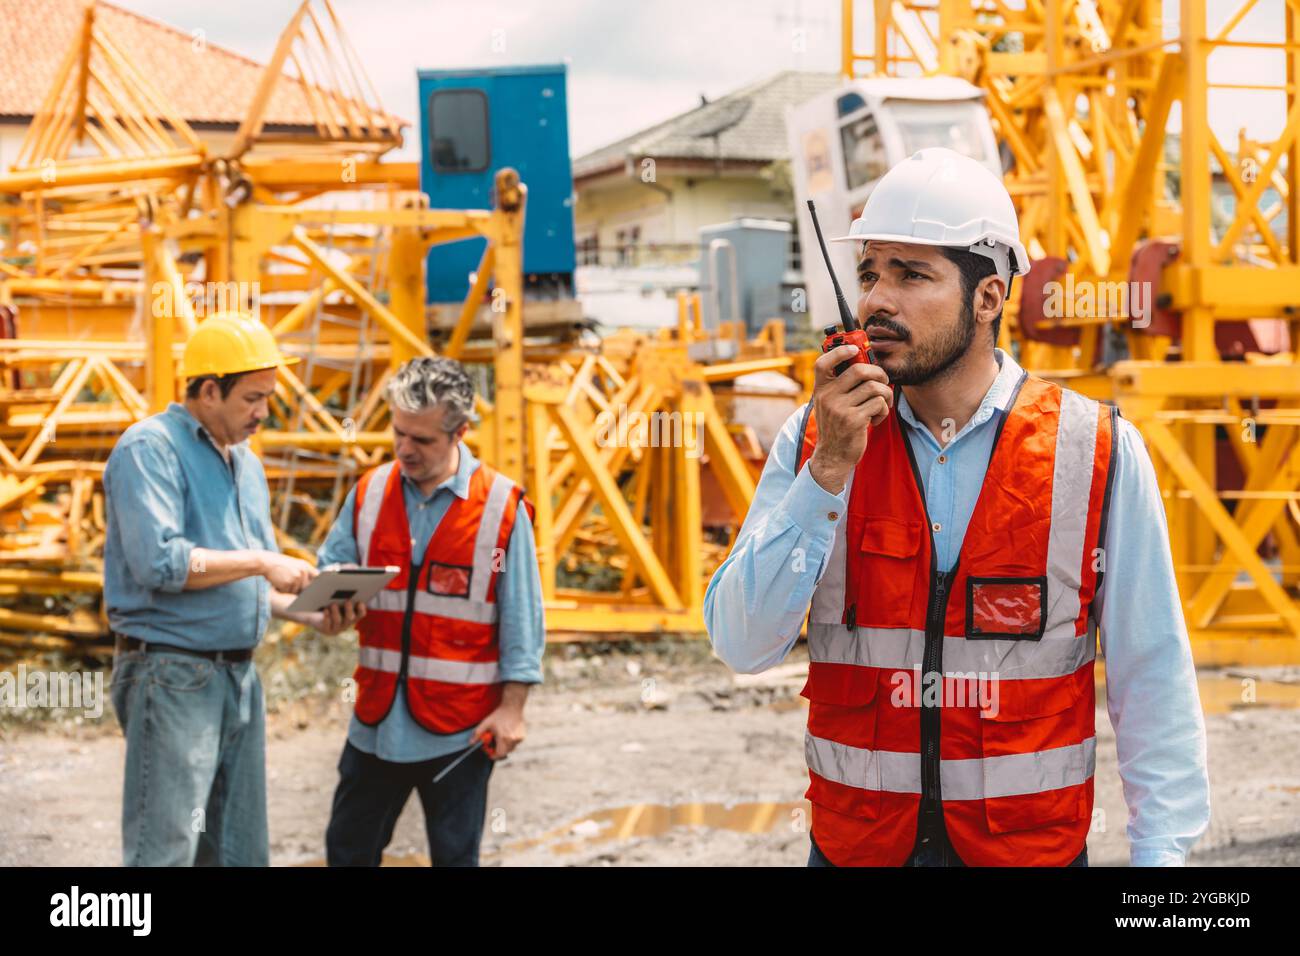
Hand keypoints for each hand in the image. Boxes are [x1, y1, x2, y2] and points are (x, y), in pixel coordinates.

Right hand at [261, 552, 317, 593]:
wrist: (266, 562)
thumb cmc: (279, 565)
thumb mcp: (295, 565)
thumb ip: (304, 573)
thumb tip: (312, 587)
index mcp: (306, 566)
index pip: (317, 578)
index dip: (315, 585)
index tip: (314, 590)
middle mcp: (303, 572)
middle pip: (305, 588)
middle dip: (299, 590)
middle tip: (288, 583)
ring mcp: (296, 578)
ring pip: (295, 591)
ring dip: (289, 590)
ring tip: (282, 580)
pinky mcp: (288, 583)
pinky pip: (287, 592)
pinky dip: (282, 590)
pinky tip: (278, 582)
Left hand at [310, 599, 366, 635]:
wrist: (315, 616)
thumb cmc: (328, 604)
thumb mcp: (337, 600)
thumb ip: (342, 595)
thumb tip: (348, 584)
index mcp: (352, 616)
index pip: (361, 614)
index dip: (361, 609)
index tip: (359, 602)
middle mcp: (346, 623)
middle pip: (350, 618)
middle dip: (349, 609)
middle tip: (347, 601)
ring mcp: (336, 628)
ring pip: (338, 621)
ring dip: (336, 612)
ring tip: (333, 604)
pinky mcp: (326, 630)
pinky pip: (327, 625)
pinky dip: (327, 617)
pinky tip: (325, 610)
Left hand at [472, 705, 524, 758]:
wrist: (512, 707)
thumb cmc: (498, 715)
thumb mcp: (486, 723)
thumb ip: (477, 734)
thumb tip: (471, 743)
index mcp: (503, 738)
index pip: (499, 754)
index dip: (493, 755)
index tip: (489, 752)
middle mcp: (512, 740)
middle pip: (504, 752)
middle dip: (498, 750)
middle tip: (493, 742)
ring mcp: (519, 739)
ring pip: (510, 749)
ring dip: (504, 746)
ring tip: (501, 736)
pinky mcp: (522, 737)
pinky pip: (515, 744)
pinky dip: (510, 742)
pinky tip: (508, 733)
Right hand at [808, 345, 892, 494]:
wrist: (832, 456)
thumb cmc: (837, 427)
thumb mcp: (830, 404)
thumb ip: (840, 386)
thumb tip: (865, 364)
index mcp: (820, 390)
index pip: (823, 363)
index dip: (839, 351)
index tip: (854, 349)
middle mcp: (828, 397)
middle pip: (859, 370)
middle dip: (878, 373)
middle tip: (883, 381)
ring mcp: (840, 408)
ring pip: (874, 387)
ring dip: (885, 394)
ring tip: (883, 404)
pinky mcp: (854, 420)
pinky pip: (879, 403)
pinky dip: (883, 410)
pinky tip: (876, 419)